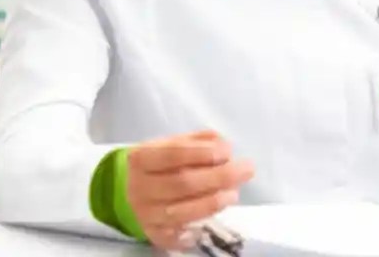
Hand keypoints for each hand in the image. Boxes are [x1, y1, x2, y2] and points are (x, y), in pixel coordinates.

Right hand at [125, 130, 254, 250]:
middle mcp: (139, 187)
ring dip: (213, 202)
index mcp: (141, 158)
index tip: (228, 151)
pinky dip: (196, 230)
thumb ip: (199, 141)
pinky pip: (176, 236)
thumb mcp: (174, 143)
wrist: (132, 189)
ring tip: (234, 194)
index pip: (173, 154)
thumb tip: (223, 145)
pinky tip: (213, 218)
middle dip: (218, 177)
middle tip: (246, 170)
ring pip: (181, 212)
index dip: (202, 153)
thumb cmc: (160, 163)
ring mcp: (145, 214)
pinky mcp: (152, 234)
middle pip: (181, 184)